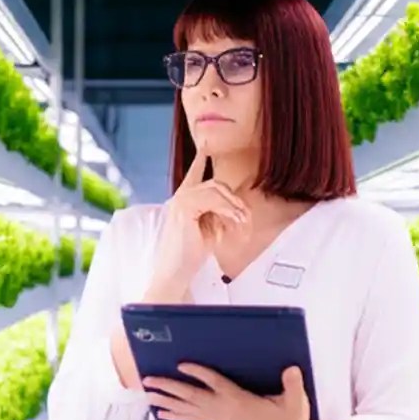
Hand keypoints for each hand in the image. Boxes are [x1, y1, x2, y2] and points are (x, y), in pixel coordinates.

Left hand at [143, 364, 311, 419]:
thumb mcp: (296, 402)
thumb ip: (293, 385)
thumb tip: (291, 368)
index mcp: (240, 401)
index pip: (216, 384)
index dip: (199, 373)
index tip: (181, 363)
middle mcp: (225, 411)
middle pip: (192, 397)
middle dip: (169, 388)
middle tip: (147, 381)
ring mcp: (221, 419)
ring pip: (189, 409)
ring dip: (167, 402)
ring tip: (148, 396)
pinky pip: (194, 419)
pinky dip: (178, 414)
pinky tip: (164, 413)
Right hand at [147, 144, 248, 298]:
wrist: (174, 272)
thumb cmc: (189, 255)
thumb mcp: (210, 230)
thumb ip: (220, 215)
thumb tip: (239, 207)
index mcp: (185, 201)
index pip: (194, 175)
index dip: (199, 161)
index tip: (205, 146)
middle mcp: (180, 197)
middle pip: (215, 184)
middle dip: (233, 199)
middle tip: (243, 218)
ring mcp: (180, 201)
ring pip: (215, 189)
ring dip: (232, 206)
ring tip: (240, 222)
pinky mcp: (183, 208)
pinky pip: (212, 199)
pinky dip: (226, 209)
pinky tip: (232, 221)